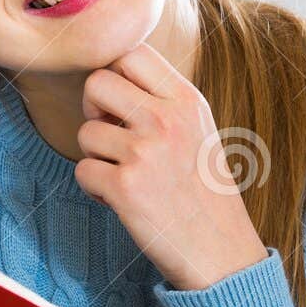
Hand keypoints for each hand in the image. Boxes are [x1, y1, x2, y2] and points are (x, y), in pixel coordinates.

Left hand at [72, 42, 268, 289]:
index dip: (115, 76)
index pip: (131, 54)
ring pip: (85, 132)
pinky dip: (94, 188)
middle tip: (110, 136)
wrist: (222, 253)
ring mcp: (145, 153)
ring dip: (96, 156)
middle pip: (96, 82)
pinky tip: (119, 199)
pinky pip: (82, 171)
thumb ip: (163, 100)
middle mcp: (167, 120)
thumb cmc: (206, 193)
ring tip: (123, 175)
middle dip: (93, 109)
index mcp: (187, 100)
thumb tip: (110, 81)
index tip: (122, 104)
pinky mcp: (125, 188)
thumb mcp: (199, 131)